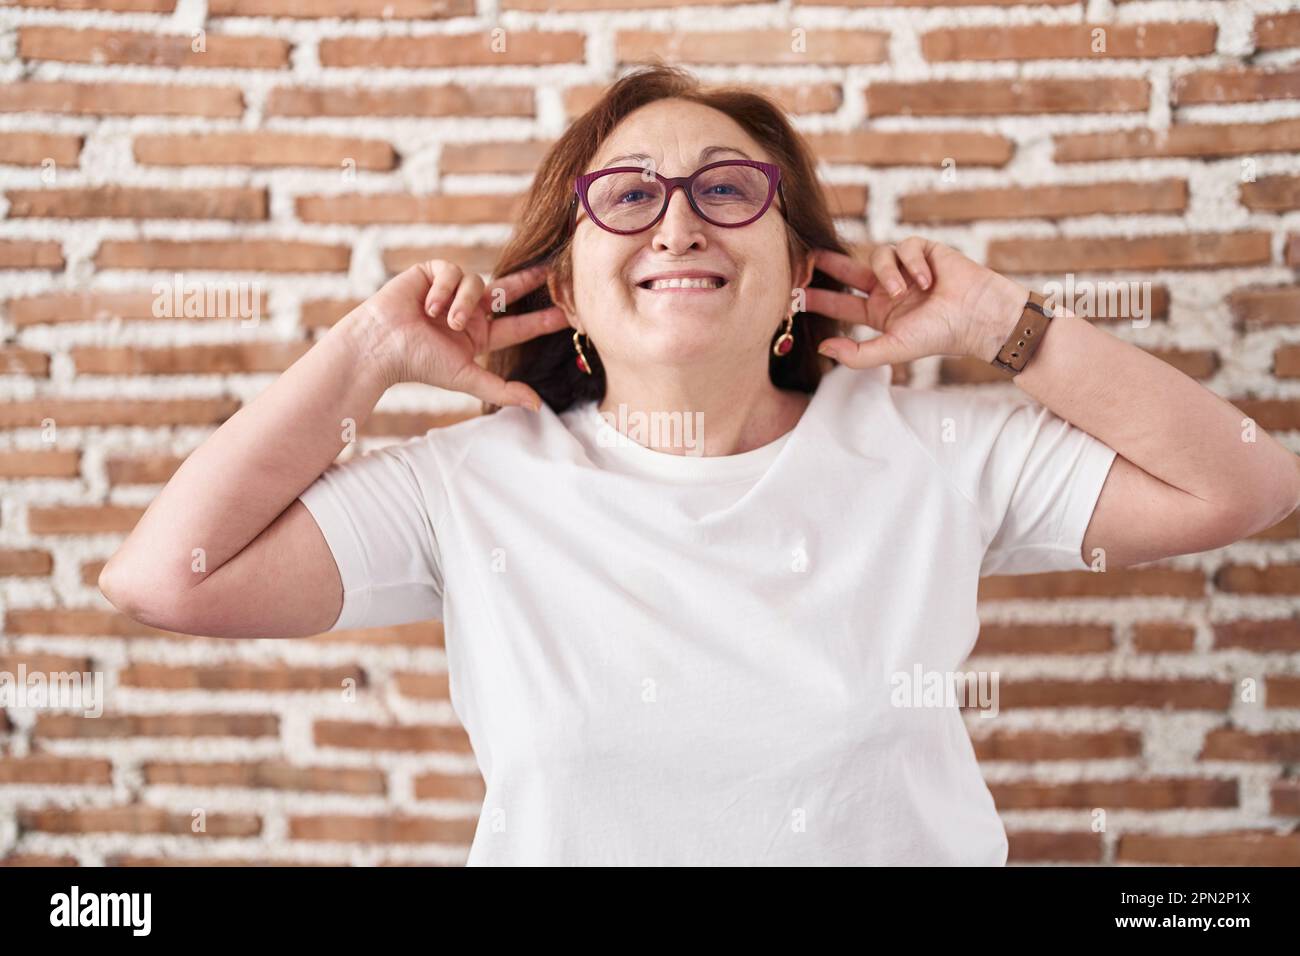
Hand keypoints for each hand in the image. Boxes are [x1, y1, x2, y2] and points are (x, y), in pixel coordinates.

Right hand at [359, 260, 569, 408]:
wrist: (383, 345)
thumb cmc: (420, 363)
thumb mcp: (467, 377)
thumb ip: (503, 390)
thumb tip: (537, 405)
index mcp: (479, 336)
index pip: (517, 327)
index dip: (541, 320)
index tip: (567, 314)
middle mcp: (468, 311)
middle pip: (507, 292)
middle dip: (529, 280)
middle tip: (553, 270)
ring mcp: (451, 291)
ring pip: (477, 283)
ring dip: (463, 303)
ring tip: (446, 321)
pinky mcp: (433, 273)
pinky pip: (452, 271)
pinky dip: (443, 291)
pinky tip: (427, 306)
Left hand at [805, 238, 1030, 368]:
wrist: (977, 317)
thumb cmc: (939, 336)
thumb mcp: (892, 349)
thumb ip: (857, 355)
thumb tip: (822, 350)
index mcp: (880, 313)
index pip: (841, 305)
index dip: (819, 298)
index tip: (793, 294)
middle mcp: (889, 290)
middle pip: (850, 272)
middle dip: (829, 264)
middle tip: (807, 257)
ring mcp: (906, 270)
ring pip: (879, 256)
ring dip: (888, 273)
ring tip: (905, 291)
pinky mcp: (925, 251)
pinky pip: (905, 247)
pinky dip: (912, 263)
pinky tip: (927, 280)